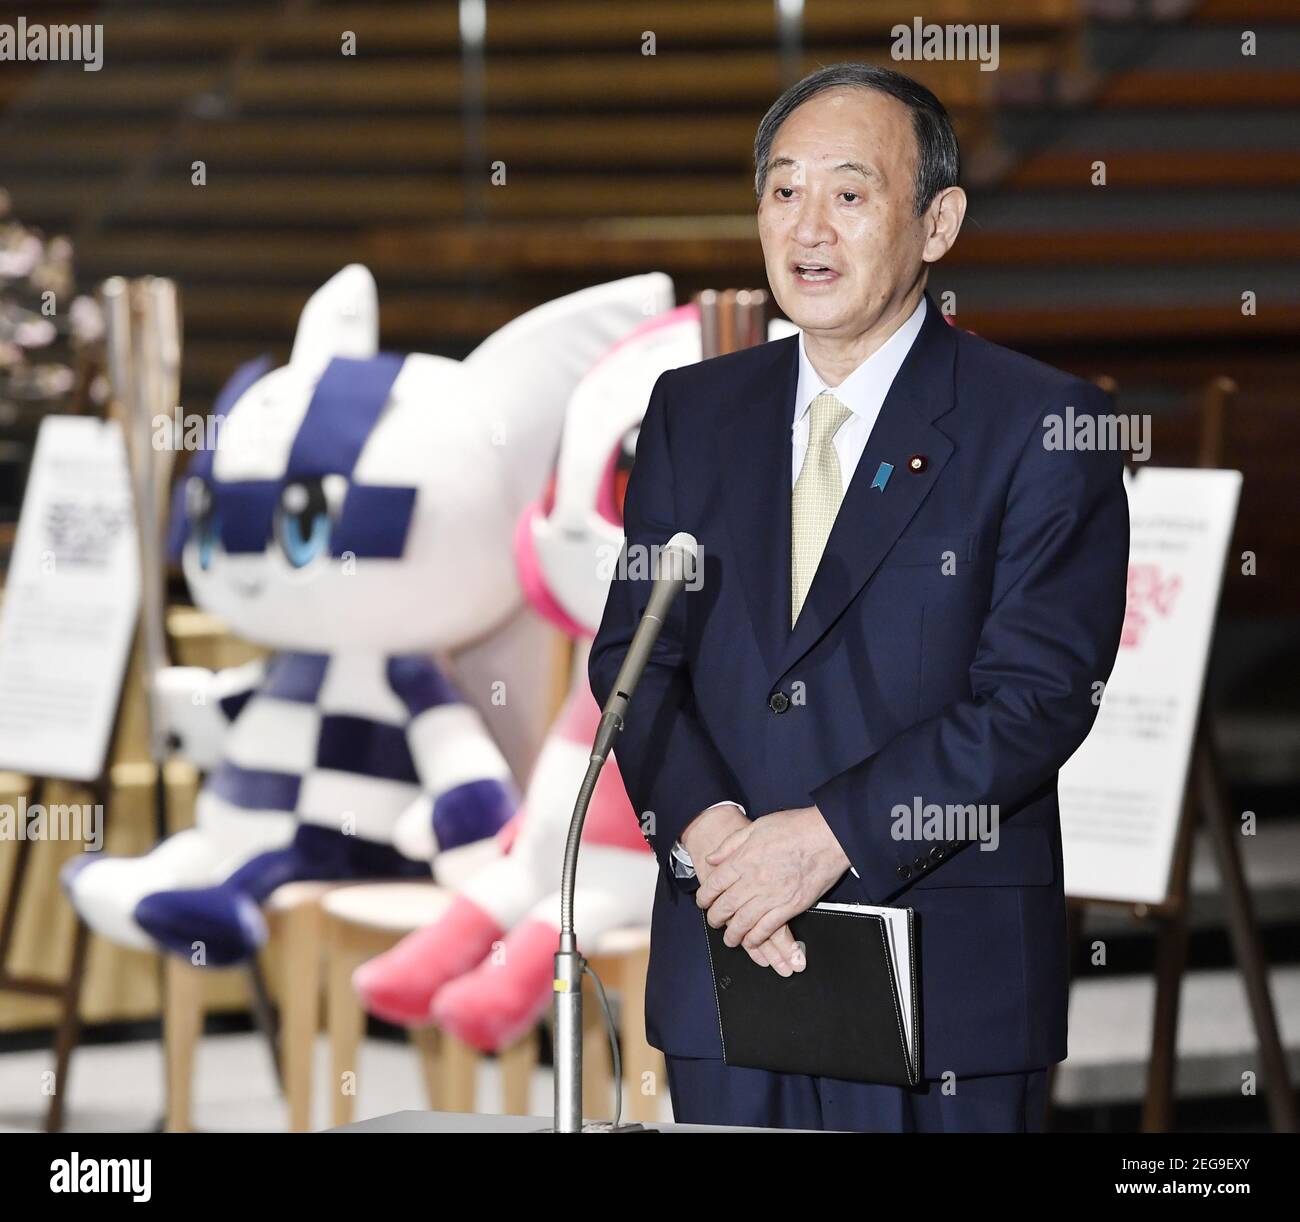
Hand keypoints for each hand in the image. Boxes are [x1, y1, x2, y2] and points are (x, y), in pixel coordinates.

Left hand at [696, 805, 849, 955]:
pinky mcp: (790, 906)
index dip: (704, 897)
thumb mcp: (757, 826)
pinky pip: (767, 929)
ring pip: (743, 922)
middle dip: (715, 918)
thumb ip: (731, 844)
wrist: (829, 835)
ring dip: (733, 934)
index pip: (714, 884)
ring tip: (730, 939)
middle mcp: (754, 880)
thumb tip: (712, 859)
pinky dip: (756, 939)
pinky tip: (751, 941)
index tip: (703, 902)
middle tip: (714, 921)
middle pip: (725, 906)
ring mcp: (772, 895)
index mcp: (744, 859)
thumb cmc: (796, 827)